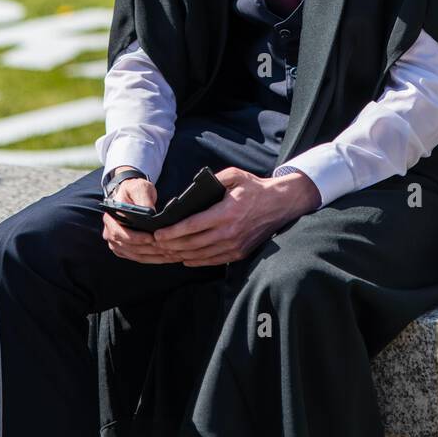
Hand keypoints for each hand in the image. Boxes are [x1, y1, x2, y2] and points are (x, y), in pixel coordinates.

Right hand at [102, 174, 170, 264]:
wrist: (131, 194)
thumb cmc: (134, 189)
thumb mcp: (139, 188)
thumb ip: (143, 197)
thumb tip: (150, 212)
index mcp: (110, 218)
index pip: (120, 233)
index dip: (136, 238)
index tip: (152, 238)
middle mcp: (110, 233)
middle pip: (128, 247)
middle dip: (148, 249)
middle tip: (166, 249)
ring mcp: (116, 242)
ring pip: (134, 255)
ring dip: (152, 256)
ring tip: (169, 254)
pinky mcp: (125, 248)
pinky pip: (137, 257)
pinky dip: (151, 259)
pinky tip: (165, 257)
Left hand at [150, 167, 320, 266]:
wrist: (281, 204)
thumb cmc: (255, 188)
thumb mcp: (234, 175)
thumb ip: (213, 180)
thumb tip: (192, 189)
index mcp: (226, 212)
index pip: (193, 226)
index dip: (173, 232)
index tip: (159, 234)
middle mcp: (229, 232)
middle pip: (193, 244)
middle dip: (171, 245)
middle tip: (156, 244)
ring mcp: (234, 245)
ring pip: (201, 255)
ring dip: (181, 254)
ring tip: (166, 251)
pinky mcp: (238, 253)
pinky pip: (212, 260)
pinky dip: (196, 261)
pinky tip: (185, 258)